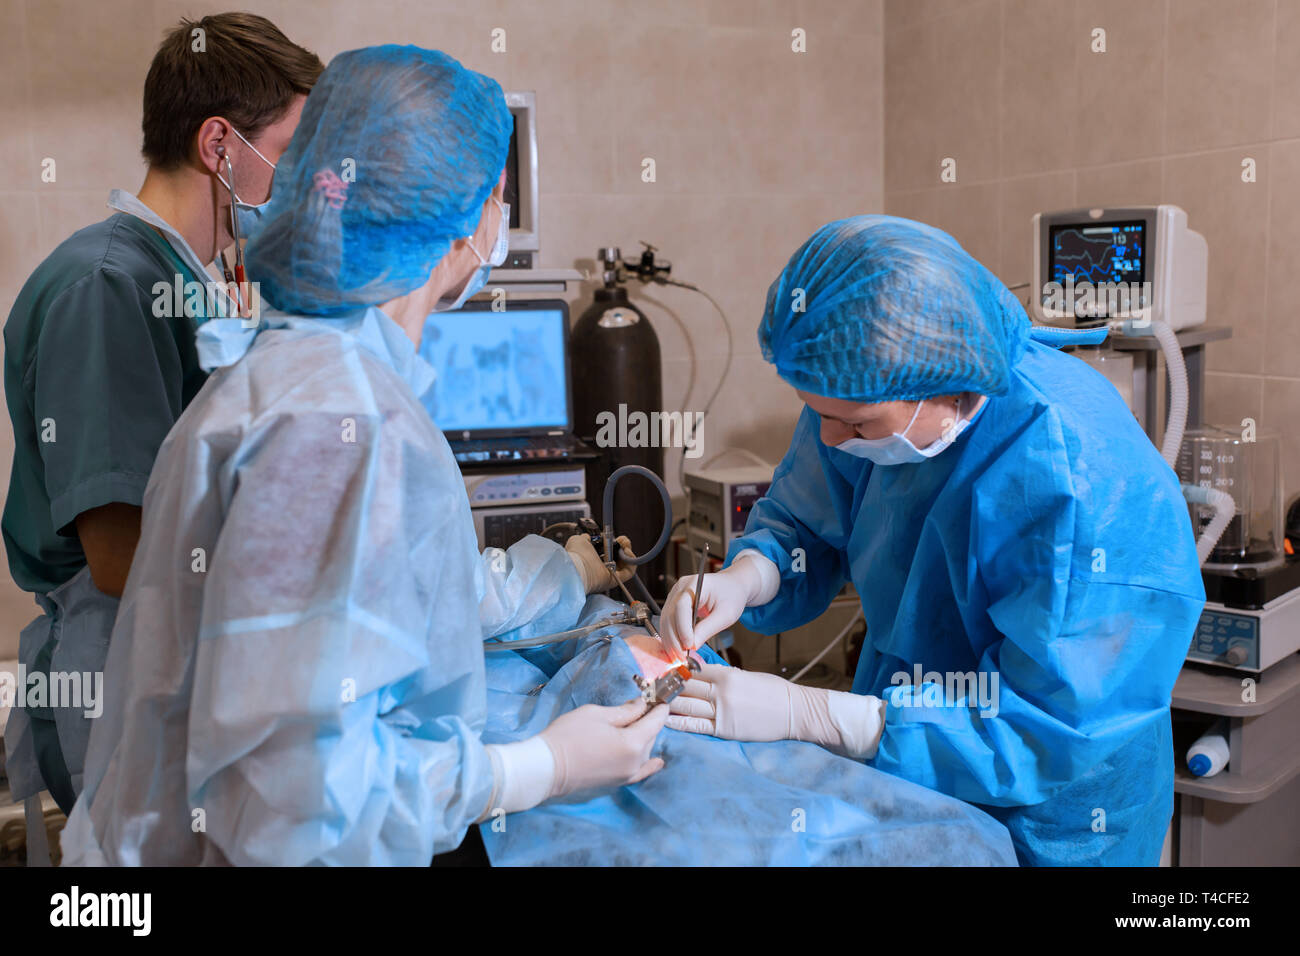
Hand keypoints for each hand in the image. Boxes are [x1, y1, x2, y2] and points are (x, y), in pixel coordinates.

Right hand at [538, 699, 667, 797]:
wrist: (547, 766)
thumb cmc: (568, 736)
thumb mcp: (597, 715)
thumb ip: (625, 711)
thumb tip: (642, 705)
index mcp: (633, 742)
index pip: (655, 721)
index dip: (659, 706)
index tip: (661, 696)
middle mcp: (635, 761)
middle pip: (651, 735)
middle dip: (649, 719)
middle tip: (642, 705)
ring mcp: (628, 774)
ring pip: (645, 751)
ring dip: (644, 736)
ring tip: (635, 723)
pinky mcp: (618, 782)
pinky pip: (640, 771)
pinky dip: (649, 764)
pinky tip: (657, 762)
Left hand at [565, 534, 635, 593]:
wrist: (576, 567)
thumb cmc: (575, 556)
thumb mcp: (579, 540)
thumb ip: (586, 537)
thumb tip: (589, 537)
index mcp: (594, 561)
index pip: (608, 552)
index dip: (613, 543)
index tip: (613, 537)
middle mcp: (602, 569)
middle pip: (619, 558)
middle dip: (623, 546)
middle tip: (621, 539)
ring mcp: (610, 575)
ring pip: (625, 564)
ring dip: (628, 551)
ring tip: (624, 544)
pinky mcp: (616, 580)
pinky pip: (630, 572)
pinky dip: (631, 560)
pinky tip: (626, 551)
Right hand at [659, 568, 748, 656]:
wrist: (731, 587)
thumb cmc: (731, 596)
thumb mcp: (726, 614)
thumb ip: (708, 628)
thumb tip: (693, 646)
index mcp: (695, 584)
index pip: (681, 606)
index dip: (683, 628)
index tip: (688, 645)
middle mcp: (680, 588)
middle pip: (670, 615)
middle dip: (674, 639)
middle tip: (682, 658)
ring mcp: (674, 596)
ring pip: (665, 621)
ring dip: (670, 640)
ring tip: (679, 657)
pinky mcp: (674, 605)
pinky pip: (668, 623)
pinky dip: (671, 637)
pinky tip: (676, 650)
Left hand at [667, 664, 886, 758]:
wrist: (794, 712)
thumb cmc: (773, 691)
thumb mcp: (747, 675)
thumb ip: (723, 674)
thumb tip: (700, 671)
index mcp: (727, 675)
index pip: (693, 671)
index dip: (675, 671)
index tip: (661, 670)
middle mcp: (721, 692)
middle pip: (685, 687)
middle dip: (666, 685)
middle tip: (648, 685)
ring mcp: (722, 712)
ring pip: (686, 705)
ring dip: (667, 702)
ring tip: (652, 700)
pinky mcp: (725, 729)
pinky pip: (696, 726)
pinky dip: (678, 723)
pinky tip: (664, 721)